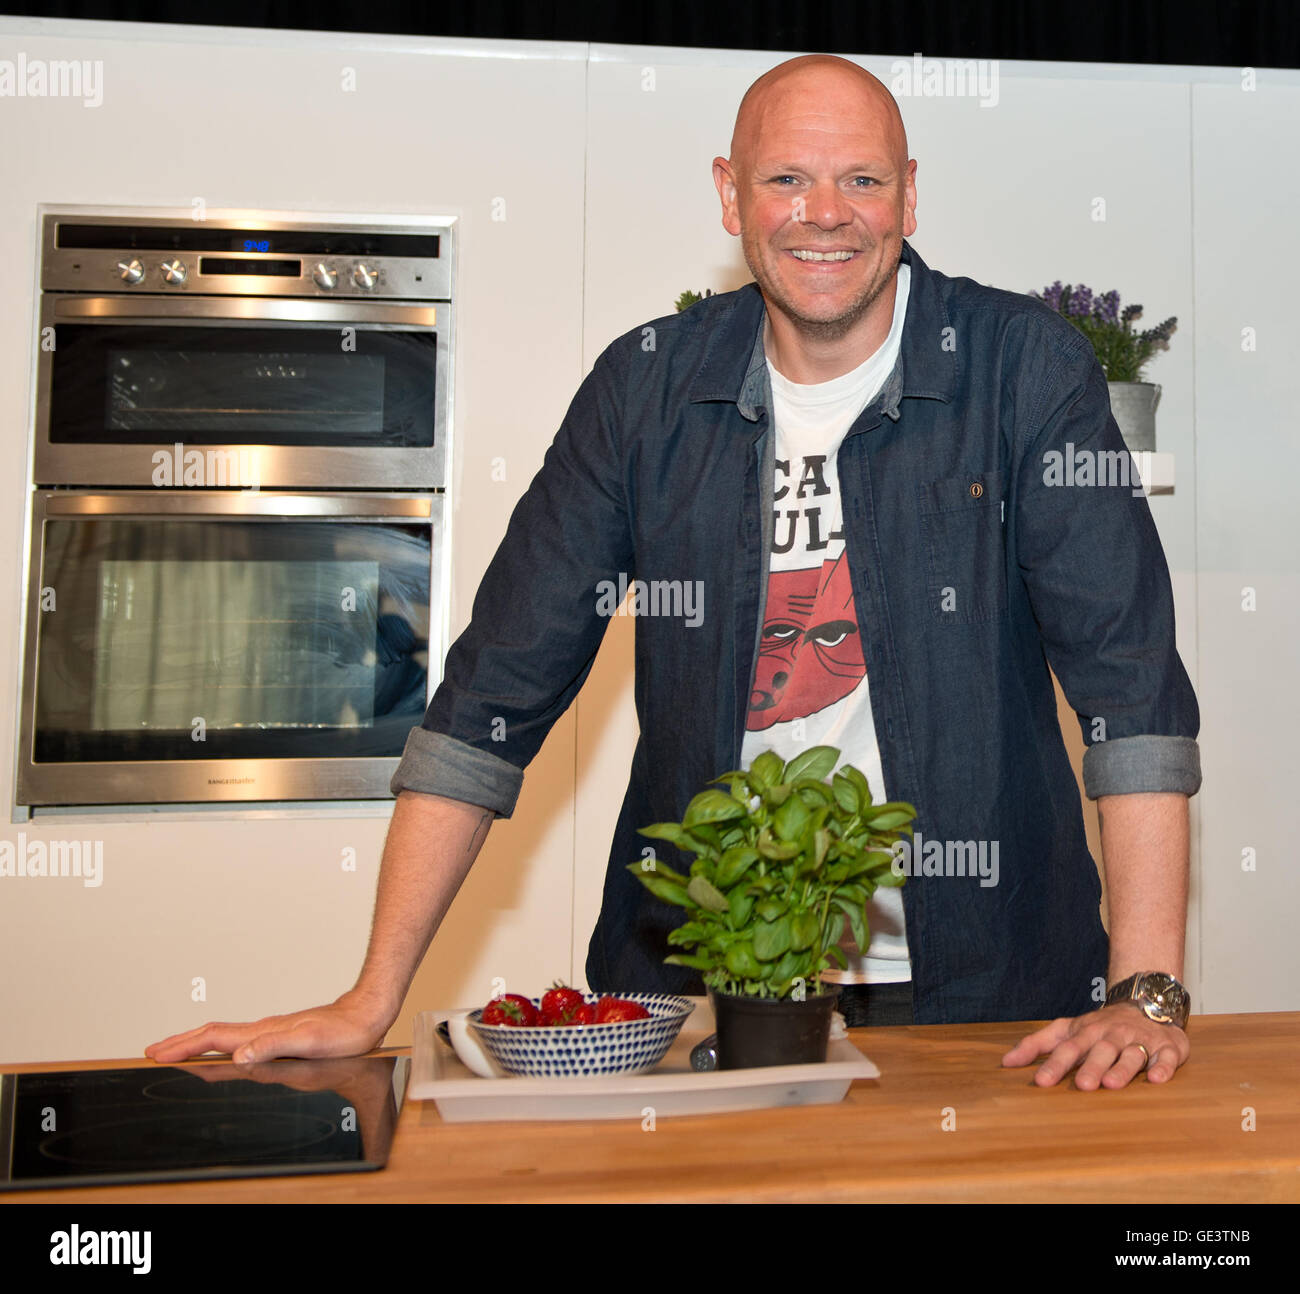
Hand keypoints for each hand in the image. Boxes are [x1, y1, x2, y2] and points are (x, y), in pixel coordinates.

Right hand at [144, 989, 393, 1064]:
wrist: (365, 1016)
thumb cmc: (343, 1033)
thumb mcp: (308, 1043)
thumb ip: (273, 1047)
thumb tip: (239, 1055)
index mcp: (263, 1032)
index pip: (214, 1038)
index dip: (184, 1046)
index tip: (156, 1052)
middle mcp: (263, 1030)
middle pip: (212, 1034)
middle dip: (180, 1042)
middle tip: (152, 1050)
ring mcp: (271, 1031)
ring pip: (224, 1036)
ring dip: (197, 1042)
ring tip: (177, 1049)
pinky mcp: (281, 1035)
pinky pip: (240, 1039)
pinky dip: (220, 1045)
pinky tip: (224, 1051)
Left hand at [1001, 1003, 1189, 1088]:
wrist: (1145, 1003)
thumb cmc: (1099, 1026)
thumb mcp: (1066, 1029)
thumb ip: (1037, 1044)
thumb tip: (1005, 1063)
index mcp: (1086, 1032)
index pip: (1067, 1049)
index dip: (1054, 1065)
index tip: (1040, 1082)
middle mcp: (1112, 1036)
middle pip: (1100, 1051)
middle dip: (1091, 1068)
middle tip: (1082, 1085)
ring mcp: (1139, 1040)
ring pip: (1130, 1055)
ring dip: (1122, 1069)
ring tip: (1112, 1085)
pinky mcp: (1166, 1047)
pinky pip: (1166, 1058)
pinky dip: (1162, 1067)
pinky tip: (1156, 1078)